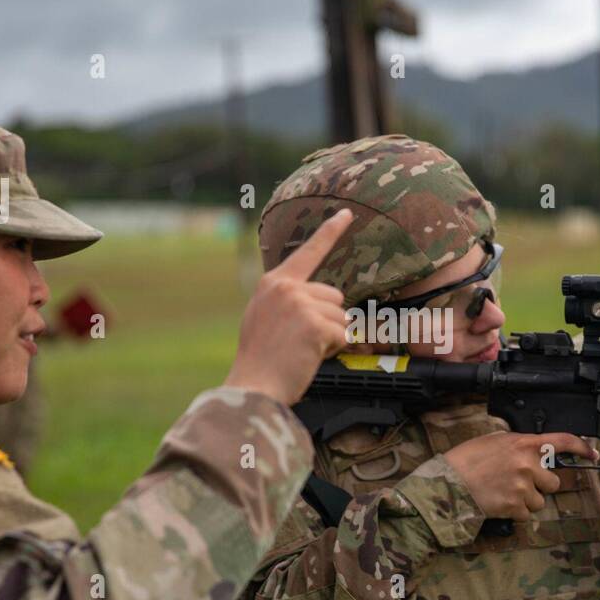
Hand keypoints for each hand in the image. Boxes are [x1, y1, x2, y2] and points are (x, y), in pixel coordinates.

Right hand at [224, 210, 353, 404]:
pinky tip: (308, 357)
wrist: (253, 385)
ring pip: (341, 316)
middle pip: (335, 296)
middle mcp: (286, 287)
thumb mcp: (264, 317)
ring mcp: (300, 303)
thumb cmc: (260, 360)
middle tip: (302, 343)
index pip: (308, 252)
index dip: (330, 232)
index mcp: (273, 283)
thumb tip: (325, 302)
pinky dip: (333, 349)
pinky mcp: (314, 323)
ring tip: (302, 351)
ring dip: (331, 337)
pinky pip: (342, 334)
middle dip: (329, 320)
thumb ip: (287, 301)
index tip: (347, 214)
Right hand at [444, 432, 598, 520]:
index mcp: (524, 444)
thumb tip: (531, 449)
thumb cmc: (466, 460)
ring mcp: (524, 487)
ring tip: (505, 493)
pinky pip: (527, 514)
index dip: (581, 447)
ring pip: (540, 501)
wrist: (448, 483)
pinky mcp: (516, 507)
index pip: (563, 441)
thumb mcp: (493, 440)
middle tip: (520, 483)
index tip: (592, 454)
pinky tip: (501, 503)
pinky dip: (517, 512)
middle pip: (553, 482)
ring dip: (527, 500)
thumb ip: (517, 443)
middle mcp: (528, 464)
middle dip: (541, 485)